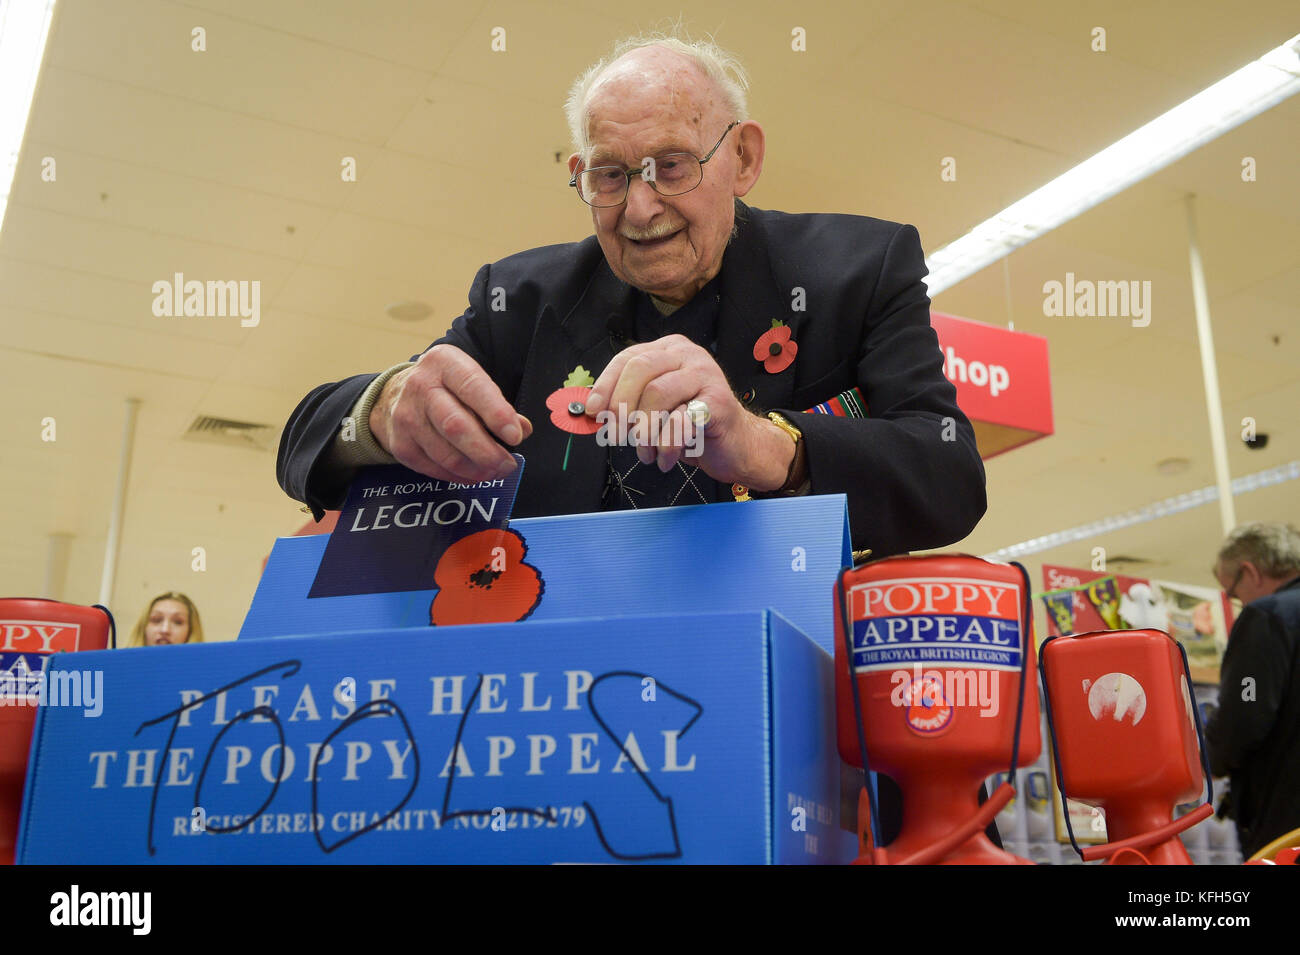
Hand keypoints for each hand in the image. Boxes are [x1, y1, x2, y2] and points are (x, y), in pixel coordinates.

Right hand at [369, 344, 531, 483]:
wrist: (399, 393)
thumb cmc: (447, 387)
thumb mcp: (472, 381)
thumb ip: (498, 404)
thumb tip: (522, 429)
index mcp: (444, 363)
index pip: (473, 388)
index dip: (496, 414)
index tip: (515, 436)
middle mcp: (420, 386)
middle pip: (456, 425)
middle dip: (487, 451)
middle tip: (508, 464)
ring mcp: (406, 416)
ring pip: (445, 453)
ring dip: (475, 469)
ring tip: (495, 471)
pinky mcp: (400, 444)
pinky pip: (433, 468)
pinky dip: (458, 475)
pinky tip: (473, 473)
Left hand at [584, 334, 793, 488]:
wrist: (735, 445)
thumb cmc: (690, 427)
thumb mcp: (653, 411)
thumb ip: (625, 404)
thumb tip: (589, 410)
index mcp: (668, 351)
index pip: (628, 358)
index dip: (606, 384)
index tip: (593, 411)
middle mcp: (687, 355)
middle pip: (640, 368)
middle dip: (621, 404)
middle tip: (617, 435)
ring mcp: (705, 374)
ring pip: (657, 393)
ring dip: (644, 431)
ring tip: (646, 454)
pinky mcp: (718, 401)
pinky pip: (680, 421)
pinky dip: (666, 446)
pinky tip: (666, 459)